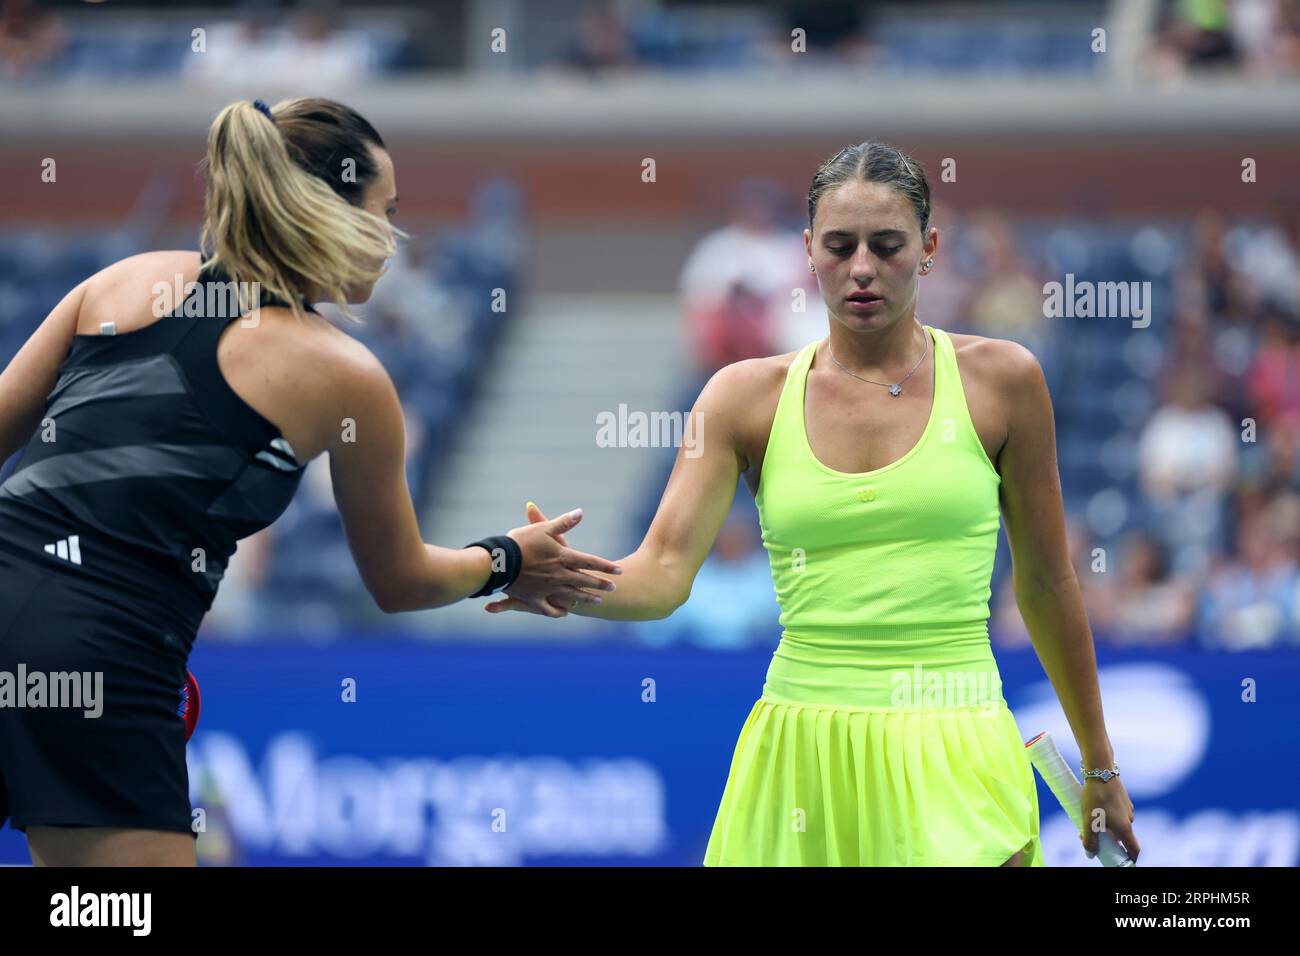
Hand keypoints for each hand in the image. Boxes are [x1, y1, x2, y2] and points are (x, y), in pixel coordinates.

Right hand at [488, 504, 620, 617]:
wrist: (499, 563)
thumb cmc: (520, 542)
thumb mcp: (543, 529)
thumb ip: (563, 522)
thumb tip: (580, 512)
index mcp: (563, 557)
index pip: (590, 562)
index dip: (605, 566)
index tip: (618, 571)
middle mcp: (559, 575)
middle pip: (584, 581)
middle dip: (600, 584)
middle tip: (613, 588)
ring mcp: (547, 589)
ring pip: (572, 596)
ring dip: (586, 598)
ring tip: (597, 601)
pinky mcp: (533, 599)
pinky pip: (549, 609)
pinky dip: (558, 611)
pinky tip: (564, 613)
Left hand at [1079, 776, 1138, 862]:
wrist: (1100, 770)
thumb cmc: (1096, 796)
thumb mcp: (1088, 821)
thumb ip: (1090, 839)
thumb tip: (1091, 854)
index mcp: (1125, 828)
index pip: (1133, 850)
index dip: (1130, 858)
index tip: (1121, 861)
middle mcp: (1129, 819)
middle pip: (1122, 837)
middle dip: (1108, 841)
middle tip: (1091, 838)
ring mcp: (1127, 809)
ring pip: (1117, 824)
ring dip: (1105, 826)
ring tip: (1087, 820)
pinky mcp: (1122, 799)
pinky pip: (1115, 813)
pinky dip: (1106, 815)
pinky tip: (1093, 808)